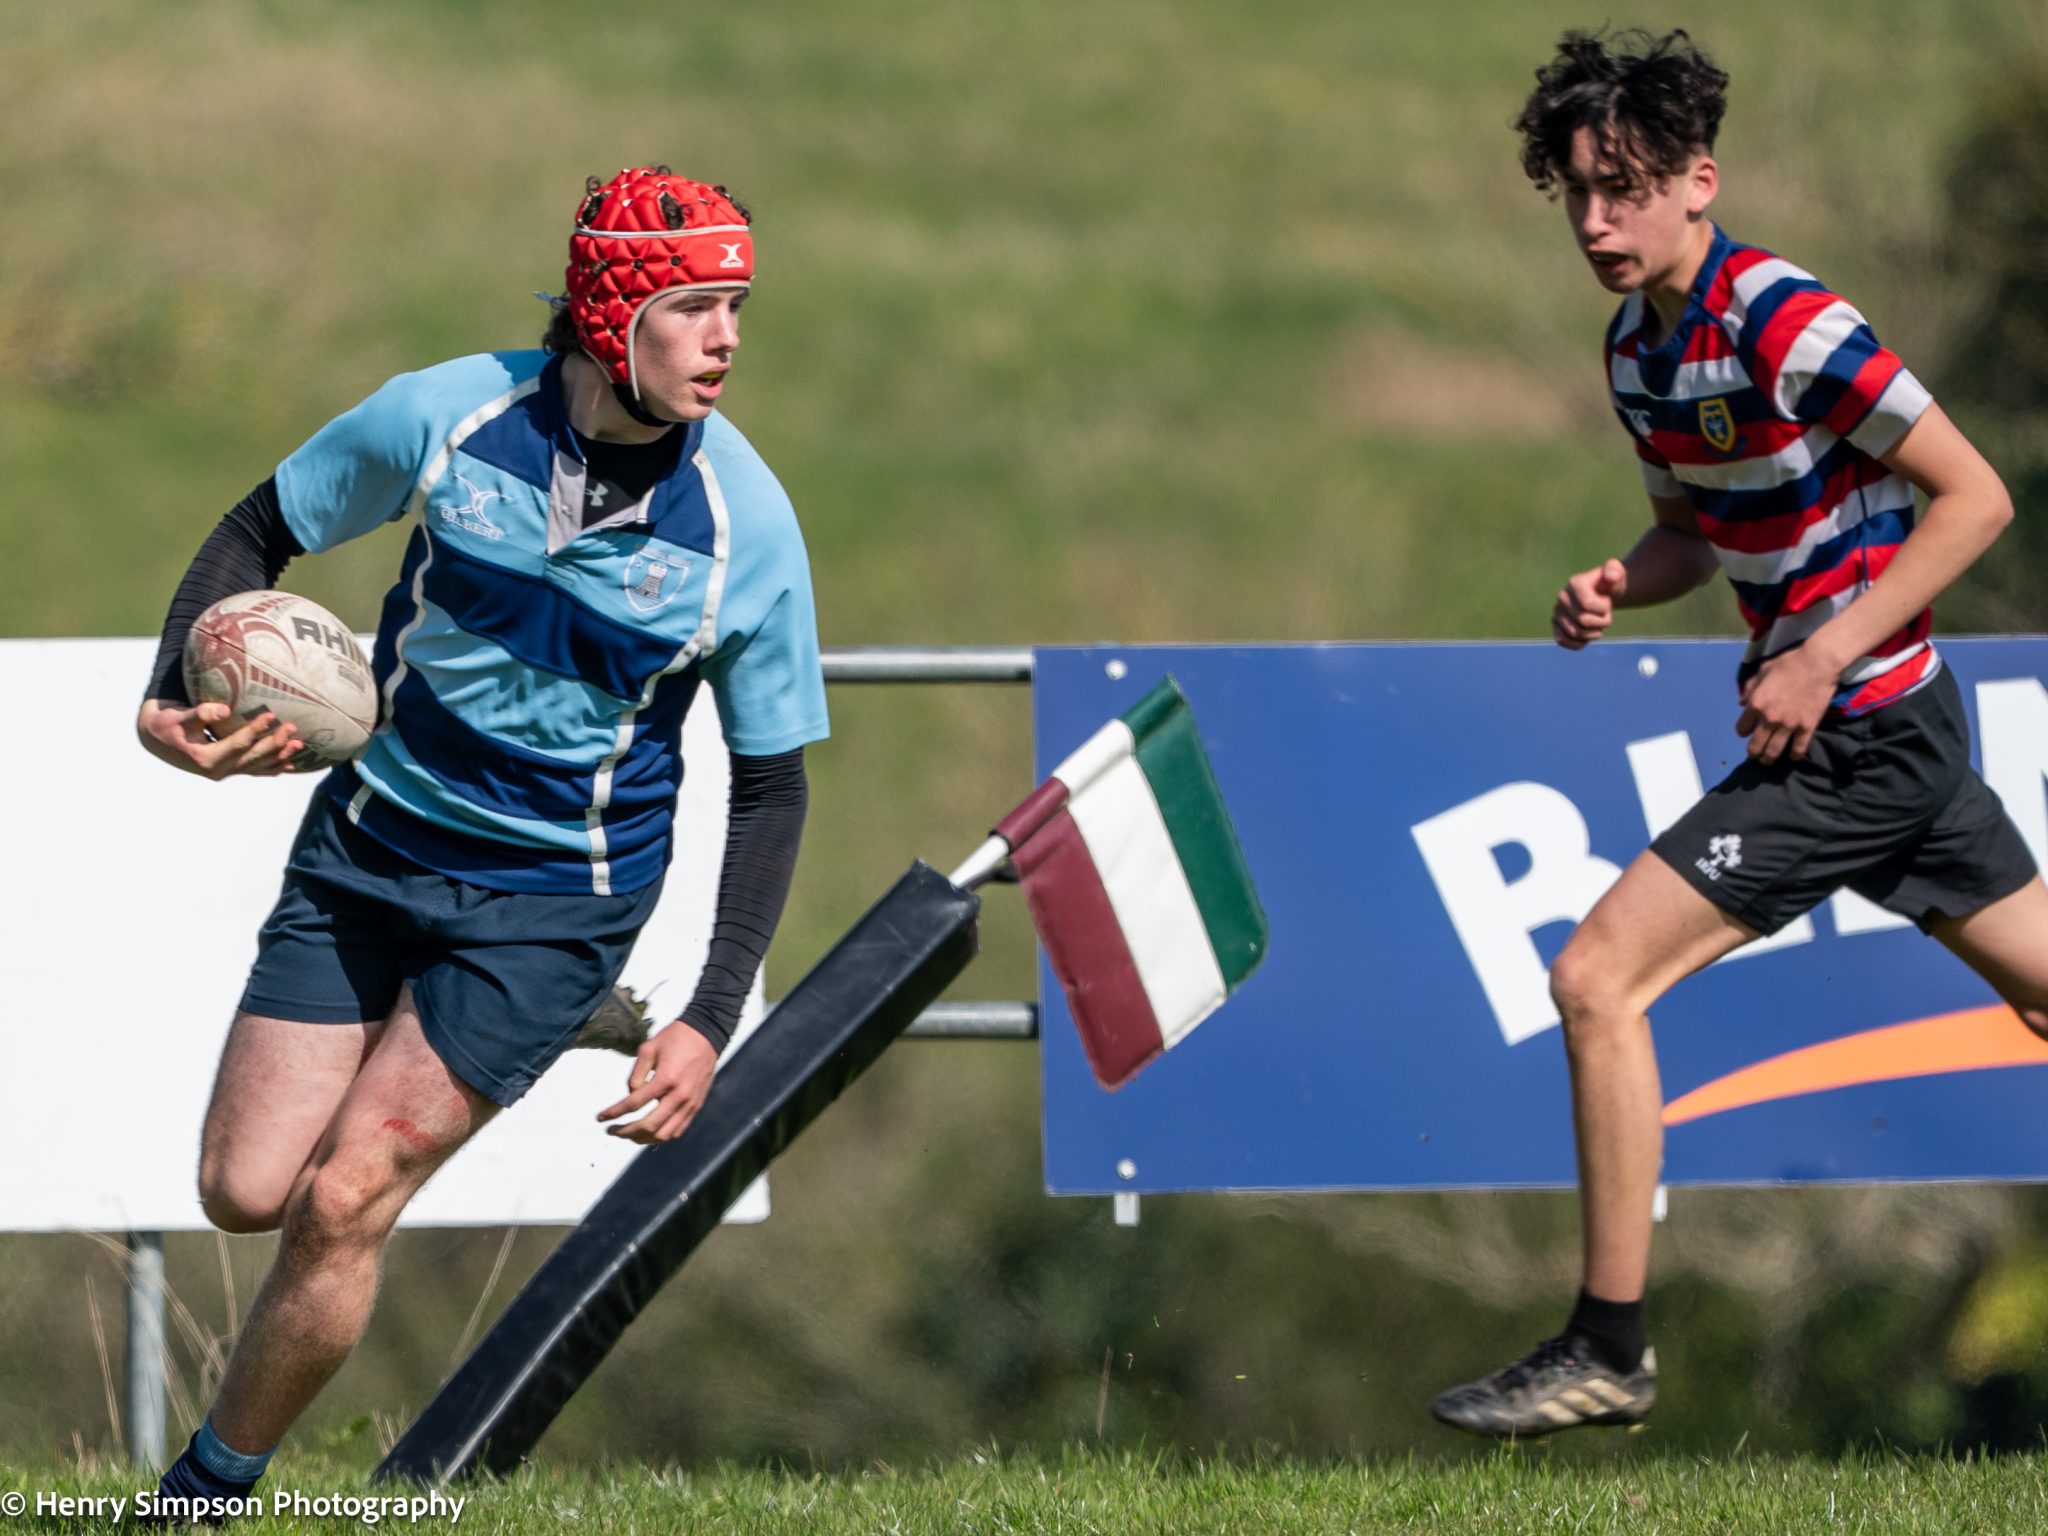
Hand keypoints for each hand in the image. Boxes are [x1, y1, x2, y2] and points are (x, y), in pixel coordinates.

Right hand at [136, 699, 304, 778]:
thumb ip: (200, 713)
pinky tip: (288, 765)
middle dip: (274, 743)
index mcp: (205, 758)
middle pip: (253, 757)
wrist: (156, 740)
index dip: (255, 730)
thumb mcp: (178, 717)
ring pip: (257, 766)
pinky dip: (271, 768)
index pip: (238, 744)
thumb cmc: (167, 724)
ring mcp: (225, 772)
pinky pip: (254, 770)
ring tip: (298, 744)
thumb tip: (225, 709)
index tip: (271, 715)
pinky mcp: (228, 769)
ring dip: (279, 756)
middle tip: (291, 728)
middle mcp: (218, 770)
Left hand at [596, 1020, 716, 1143]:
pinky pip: (678, 1130)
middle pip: (648, 1125)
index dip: (614, 1112)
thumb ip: (635, 1075)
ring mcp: (690, 1103)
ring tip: (629, 1134)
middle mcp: (679, 1095)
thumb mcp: (648, 1048)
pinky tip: (649, 1132)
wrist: (707, 1034)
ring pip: (664, 1134)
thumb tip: (631, 1096)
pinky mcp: (696, 1106)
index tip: (601, 1117)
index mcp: (665, 1079)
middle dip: (625, 1132)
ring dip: (643, 1138)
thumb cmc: (676, 1038)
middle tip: (612, 1130)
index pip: (634, 1103)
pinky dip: (661, 1136)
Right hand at [1552, 558, 1627, 648]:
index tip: (1608, 602)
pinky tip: (1588, 637)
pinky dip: (1578, 643)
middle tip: (1605, 615)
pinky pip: (1562, 640)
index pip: (1588, 604)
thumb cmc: (1610, 584)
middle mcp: (1562, 596)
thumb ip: (1616, 571)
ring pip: (1575, 633)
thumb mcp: (1617, 573)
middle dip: (1601, 622)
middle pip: (1583, 620)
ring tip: (1598, 624)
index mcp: (1575, 582)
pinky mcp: (1555, 624)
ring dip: (1593, 633)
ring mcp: (1557, 611)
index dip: (1604, 609)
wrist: (1602, 594)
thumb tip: (1611, 576)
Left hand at [1734, 646, 1838, 763]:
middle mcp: (1769, 718)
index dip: (1743, 730)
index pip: (1741, 728)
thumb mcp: (1762, 671)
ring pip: (1774, 751)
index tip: (1747, 732)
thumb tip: (1741, 702)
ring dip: (1769, 759)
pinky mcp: (1807, 727)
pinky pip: (1799, 747)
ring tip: (1767, 761)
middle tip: (1754, 755)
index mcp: (1756, 704)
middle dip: (1753, 752)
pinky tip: (1793, 757)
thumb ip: (1750, 688)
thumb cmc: (1789, 663)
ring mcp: (1789, 724)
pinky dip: (1795, 755)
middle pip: (1756, 745)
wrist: (1818, 664)